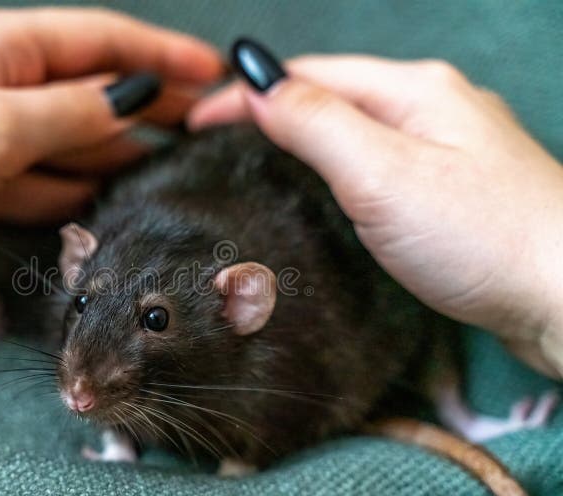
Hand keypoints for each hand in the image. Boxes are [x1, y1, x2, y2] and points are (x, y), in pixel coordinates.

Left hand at [0, 7, 221, 285]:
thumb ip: (67, 114)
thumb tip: (134, 98)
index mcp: (3, 49)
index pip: (103, 41)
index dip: (165, 54)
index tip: (216, 71)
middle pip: (90, 90)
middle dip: (150, 106)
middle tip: (207, 129)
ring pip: (66, 139)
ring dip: (115, 152)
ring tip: (169, 169)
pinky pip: (34, 180)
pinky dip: (69, 189)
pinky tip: (102, 200)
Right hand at [190, 52, 562, 377]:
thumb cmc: (482, 237)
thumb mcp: (381, 173)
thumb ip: (316, 123)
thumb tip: (259, 84)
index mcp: (415, 90)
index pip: (309, 76)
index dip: (247, 93)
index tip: (195, 120)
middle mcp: (436, 107)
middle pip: (335, 94)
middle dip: (273, 108)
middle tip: (220, 135)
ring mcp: (451, 148)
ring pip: (359, 128)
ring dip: (305, 134)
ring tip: (261, 152)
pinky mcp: (458, 191)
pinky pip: (381, 161)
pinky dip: (340, 165)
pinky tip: (332, 186)